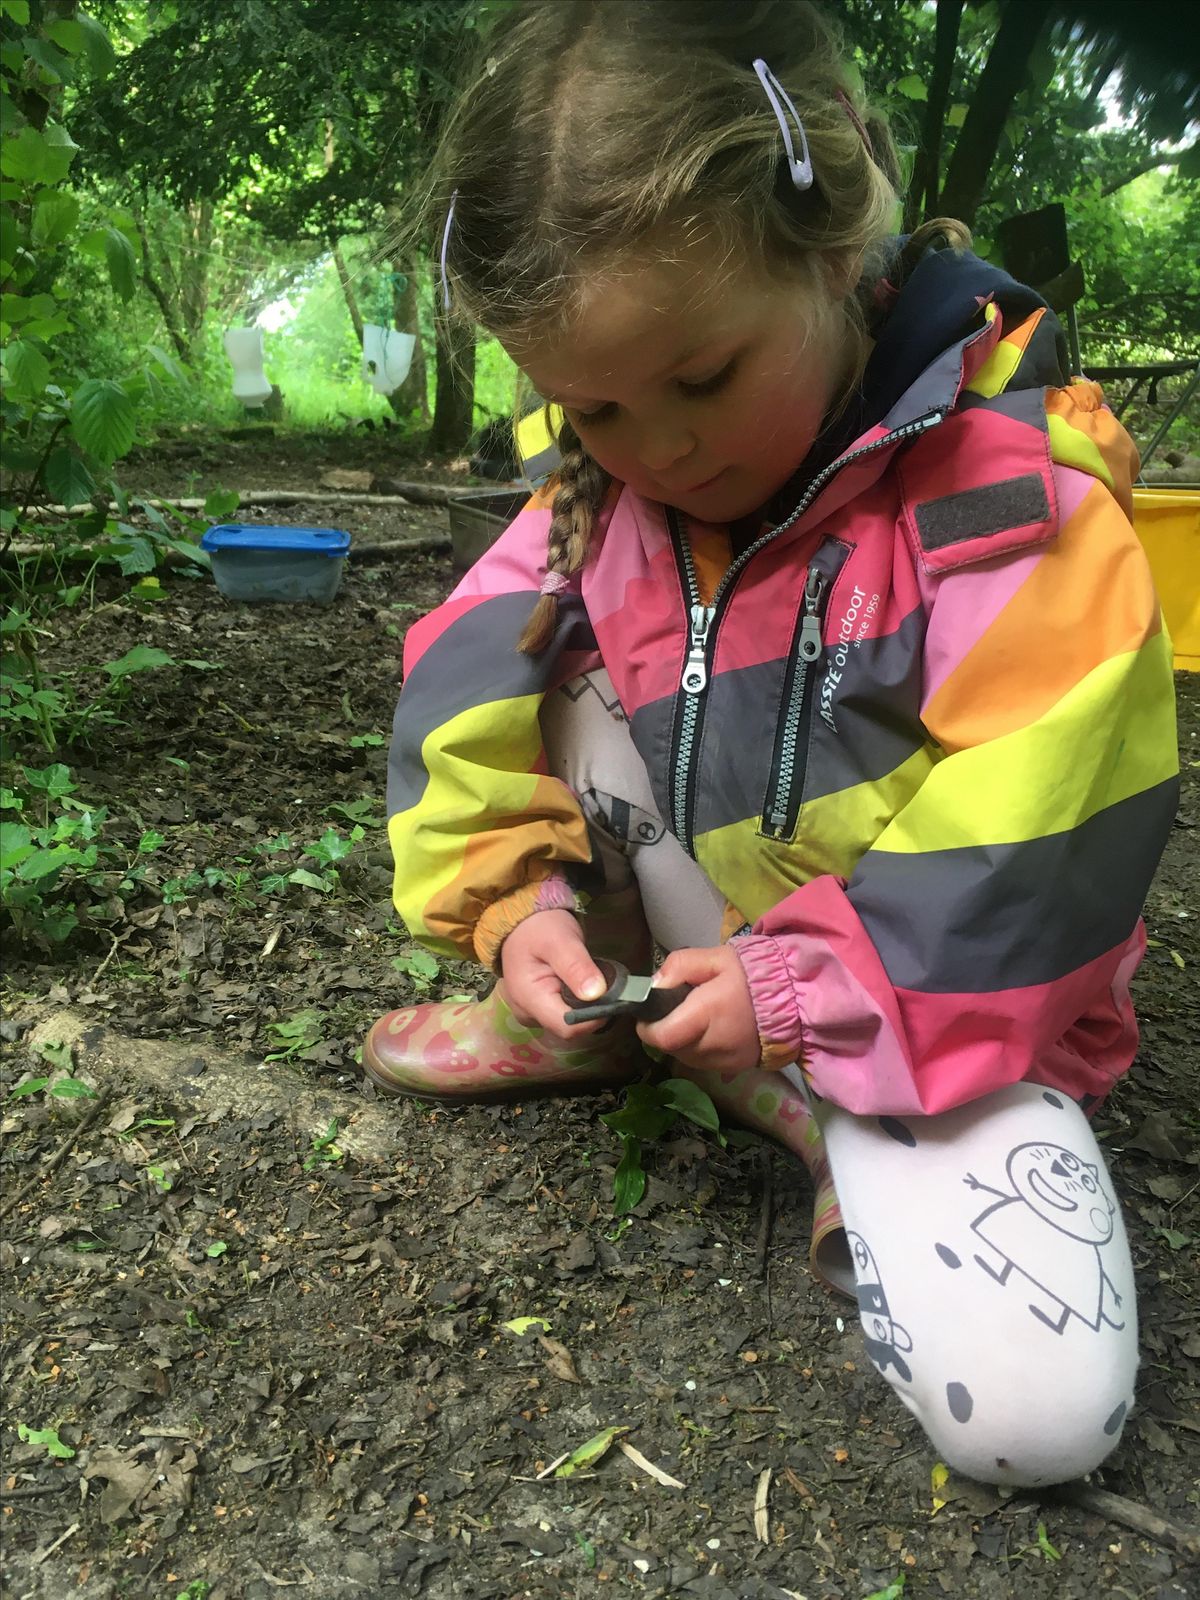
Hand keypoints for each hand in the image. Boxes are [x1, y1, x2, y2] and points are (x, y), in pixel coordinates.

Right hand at [499, 909, 609, 1040]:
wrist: (521, 923)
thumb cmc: (539, 928)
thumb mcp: (559, 940)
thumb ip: (576, 966)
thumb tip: (596, 994)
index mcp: (528, 1000)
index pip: (568, 1027)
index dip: (594, 1016)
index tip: (611, 994)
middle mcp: (528, 1014)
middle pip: (571, 1027)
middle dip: (592, 1009)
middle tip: (602, 981)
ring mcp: (533, 1014)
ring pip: (571, 1022)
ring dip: (587, 1005)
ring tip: (591, 979)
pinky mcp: (541, 1010)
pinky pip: (566, 1013)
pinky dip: (579, 1002)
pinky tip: (582, 985)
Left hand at [636, 944, 758, 1072]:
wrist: (796, 996)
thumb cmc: (754, 973)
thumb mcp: (717, 957)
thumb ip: (681, 965)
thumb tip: (655, 984)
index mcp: (706, 1013)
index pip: (663, 1036)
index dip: (648, 1028)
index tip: (648, 1014)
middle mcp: (713, 1044)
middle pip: (672, 1049)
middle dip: (667, 1031)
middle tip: (676, 1010)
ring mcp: (726, 1061)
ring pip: (688, 1058)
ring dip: (684, 1042)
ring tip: (697, 1020)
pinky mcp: (737, 1068)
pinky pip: (705, 1063)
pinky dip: (701, 1049)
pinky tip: (713, 1031)